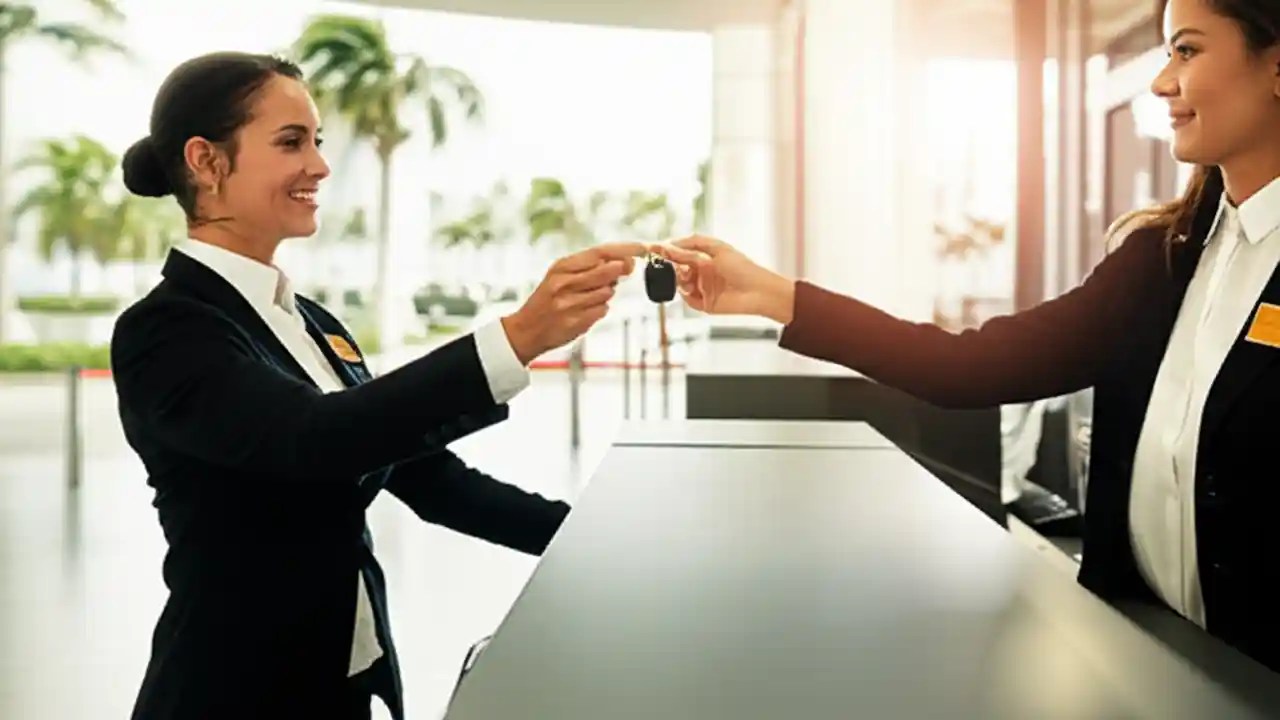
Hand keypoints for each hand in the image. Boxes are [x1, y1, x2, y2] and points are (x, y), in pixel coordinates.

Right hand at [502, 242, 646, 363]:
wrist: (526, 329)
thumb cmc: (549, 299)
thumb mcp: (562, 275)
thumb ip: (591, 267)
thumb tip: (627, 263)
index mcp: (561, 267)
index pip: (600, 252)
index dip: (625, 249)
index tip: (643, 248)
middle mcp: (564, 283)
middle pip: (608, 271)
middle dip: (618, 272)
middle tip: (618, 274)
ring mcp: (570, 304)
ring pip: (608, 292)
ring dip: (605, 294)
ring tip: (587, 297)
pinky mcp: (575, 323)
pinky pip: (602, 311)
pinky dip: (599, 310)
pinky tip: (583, 311)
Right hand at [651, 235, 795, 323]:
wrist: (759, 292)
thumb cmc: (744, 268)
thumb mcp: (717, 250)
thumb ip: (692, 248)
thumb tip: (669, 246)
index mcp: (705, 257)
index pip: (681, 252)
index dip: (667, 250)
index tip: (653, 248)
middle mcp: (702, 272)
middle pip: (677, 268)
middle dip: (670, 265)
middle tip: (664, 262)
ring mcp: (702, 288)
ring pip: (680, 283)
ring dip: (679, 279)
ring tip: (685, 275)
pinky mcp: (704, 304)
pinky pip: (688, 299)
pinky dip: (686, 294)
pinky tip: (690, 289)